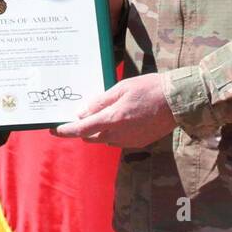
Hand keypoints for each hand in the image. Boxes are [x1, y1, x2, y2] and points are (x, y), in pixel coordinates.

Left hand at [52, 74, 176, 147]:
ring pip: (105, 138)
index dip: (65, 131)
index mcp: (112, 120)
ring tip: (109, 111)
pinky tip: (124, 117)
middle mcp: (119, 135)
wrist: (177, 100)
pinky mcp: (139, 143)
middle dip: (84, 128)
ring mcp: (129, 141)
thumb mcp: (121, 89)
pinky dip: (115, 131)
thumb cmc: (149, 89)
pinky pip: (119, 140)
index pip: (81, 130)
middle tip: (83, 114)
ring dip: (101, 129)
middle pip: (91, 137)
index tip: (54, 130)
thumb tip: (82, 113)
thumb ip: (100, 102)